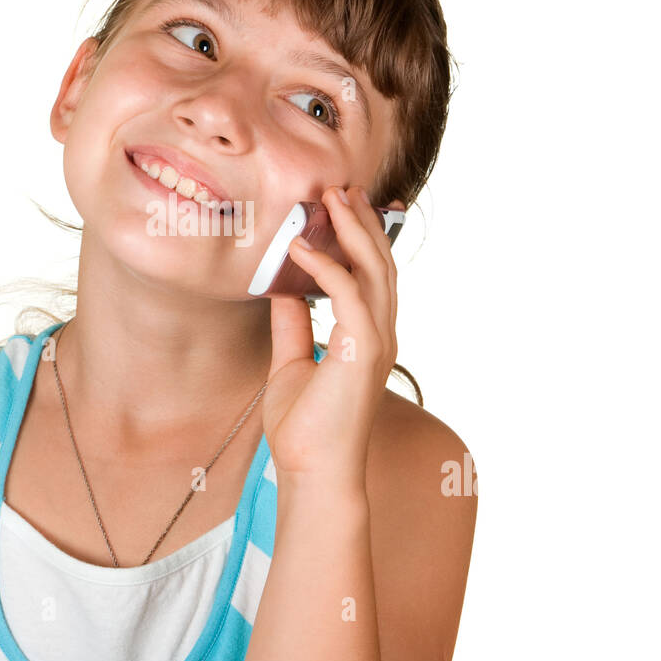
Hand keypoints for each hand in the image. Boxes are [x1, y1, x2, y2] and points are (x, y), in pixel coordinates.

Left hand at [260, 185, 406, 489]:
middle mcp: (379, 334)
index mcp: (367, 336)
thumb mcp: (291, 363)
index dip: (363, 237)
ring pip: (374, 271)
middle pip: (380, 264)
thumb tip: (280, 289)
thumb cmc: (305, 429)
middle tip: (344, 188)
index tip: (346, 205)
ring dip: (352, 231)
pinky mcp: (363, 351)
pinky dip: (327, 267)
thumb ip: (292, 324)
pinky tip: (303, 248)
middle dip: (363, 223)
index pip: (372, 276)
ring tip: (332, 199)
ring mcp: (376, 341)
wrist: (312, 472)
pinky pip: (349, 295)